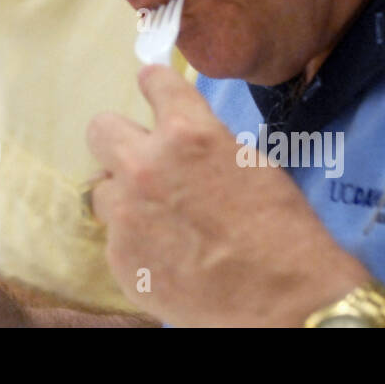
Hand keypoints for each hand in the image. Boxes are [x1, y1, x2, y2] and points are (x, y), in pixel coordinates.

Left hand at [86, 65, 367, 326]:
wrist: (283, 301)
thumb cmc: (282, 230)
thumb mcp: (248, 163)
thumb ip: (203, 143)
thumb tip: (180, 137)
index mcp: (188, 133)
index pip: (153, 83)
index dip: (154, 86)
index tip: (152, 88)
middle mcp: (146, 165)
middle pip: (101, 130)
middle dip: (120, 140)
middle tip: (140, 158)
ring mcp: (127, 213)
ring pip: (103, 188)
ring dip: (125, 195)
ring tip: (160, 219)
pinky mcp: (120, 257)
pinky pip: (115, 236)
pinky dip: (136, 241)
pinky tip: (168, 255)